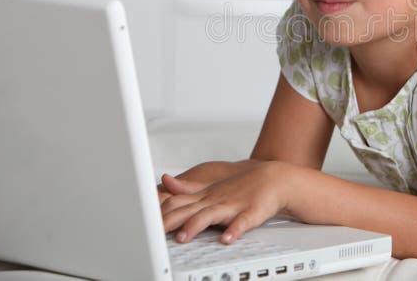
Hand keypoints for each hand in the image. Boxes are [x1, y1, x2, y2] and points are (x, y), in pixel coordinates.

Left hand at [160, 160, 291, 244]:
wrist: (274, 178)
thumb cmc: (242, 186)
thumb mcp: (212, 186)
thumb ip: (187, 188)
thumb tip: (164, 181)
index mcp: (205, 196)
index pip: (176, 203)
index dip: (159, 214)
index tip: (143, 224)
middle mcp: (215, 200)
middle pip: (187, 210)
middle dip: (169, 222)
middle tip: (152, 234)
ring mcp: (233, 206)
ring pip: (211, 216)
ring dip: (195, 226)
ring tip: (183, 238)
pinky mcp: (251, 212)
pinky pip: (242, 222)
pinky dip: (234, 231)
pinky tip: (226, 239)